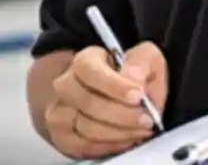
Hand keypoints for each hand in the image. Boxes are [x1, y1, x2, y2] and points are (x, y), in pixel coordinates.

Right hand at [44, 42, 167, 159]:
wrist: (117, 100)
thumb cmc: (131, 78)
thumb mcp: (145, 60)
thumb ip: (141, 65)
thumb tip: (133, 79)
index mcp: (85, 60)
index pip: (89, 70)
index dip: (113, 85)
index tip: (138, 96)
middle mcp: (66, 85)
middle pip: (87, 102)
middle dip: (121, 114)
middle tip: (146, 119)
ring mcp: (61, 112)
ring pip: (86, 127)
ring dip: (119, 132)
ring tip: (141, 130)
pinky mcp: (64, 137)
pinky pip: (85, 146)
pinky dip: (110, 145)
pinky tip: (127, 139)